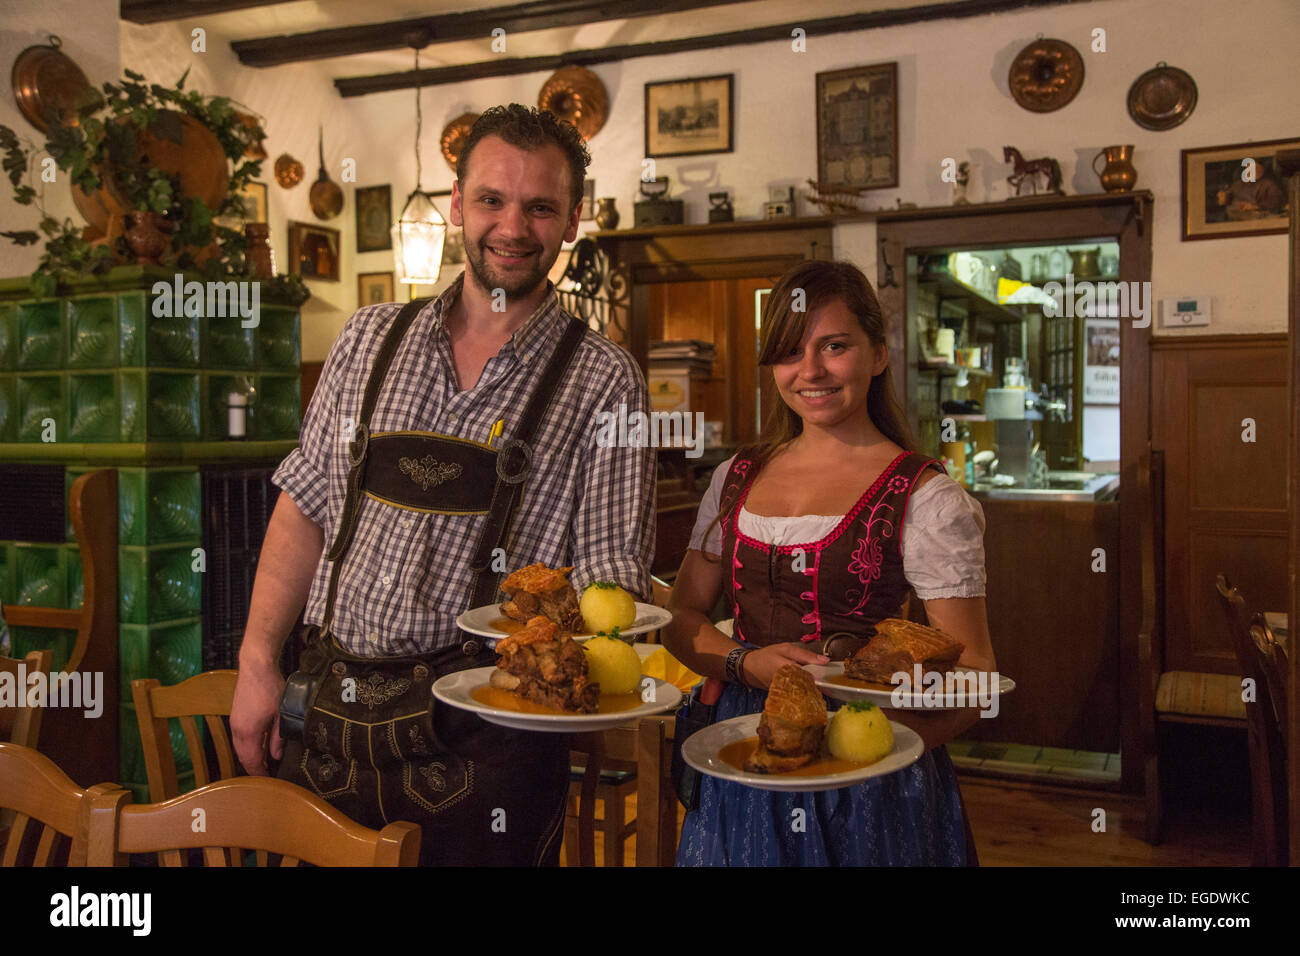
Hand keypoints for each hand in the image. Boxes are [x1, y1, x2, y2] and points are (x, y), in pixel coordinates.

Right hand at [231, 660, 285, 775]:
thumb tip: (276, 755)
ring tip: (261, 765)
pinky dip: (246, 748)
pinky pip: (238, 739)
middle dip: (253, 768)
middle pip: (243, 757)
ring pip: (239, 748)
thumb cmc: (270, 688)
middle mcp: (238, 730)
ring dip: (249, 758)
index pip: (252, 760)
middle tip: (265, 776)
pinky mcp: (235, 716)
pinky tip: (256, 747)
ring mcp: (235, 722)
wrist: (255, 667)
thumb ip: (278, 737)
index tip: (267, 782)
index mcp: (249, 732)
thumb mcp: (281, 714)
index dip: (259, 773)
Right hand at [740, 643, 829, 689]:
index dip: (822, 676)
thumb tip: (824, 660)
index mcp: (788, 669)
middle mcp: (787, 683)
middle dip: (818, 684)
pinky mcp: (783, 696)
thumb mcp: (785, 648)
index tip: (830, 675)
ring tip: (817, 683)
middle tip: (825, 680)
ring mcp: (784, 692)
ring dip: (811, 688)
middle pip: (809, 687)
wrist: (748, 668)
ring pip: (804, 692)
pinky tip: (806, 686)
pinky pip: (797, 695)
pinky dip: (803, 691)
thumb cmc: (766, 656)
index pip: (811, 676)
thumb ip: (805, 655)